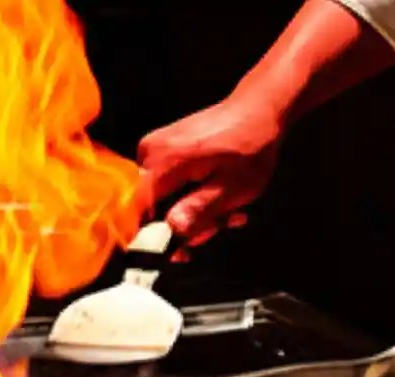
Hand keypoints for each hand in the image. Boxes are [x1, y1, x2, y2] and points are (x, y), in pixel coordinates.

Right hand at [137, 94, 283, 244]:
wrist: (259, 109)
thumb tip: (173, 229)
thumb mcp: (232, 188)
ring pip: (163, 200)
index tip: (178, 249)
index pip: (136, 211)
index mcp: (163, 161)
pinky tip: (216, 195)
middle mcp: (150, 152)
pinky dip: (192, 195)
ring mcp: (155, 149)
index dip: (154, 236)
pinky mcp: (164, 149)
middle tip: (218, 224)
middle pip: (151, 209)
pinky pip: (169, 185)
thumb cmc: (251, 144)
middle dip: (185, 224)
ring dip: (193, 212)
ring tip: (226, 209)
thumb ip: (199, 211)